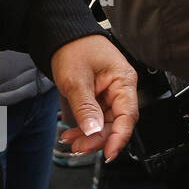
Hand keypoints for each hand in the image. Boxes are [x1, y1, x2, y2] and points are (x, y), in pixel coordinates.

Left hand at [50, 35, 137, 161]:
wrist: (60, 34)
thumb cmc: (73, 47)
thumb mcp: (76, 79)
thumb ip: (86, 107)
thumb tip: (94, 131)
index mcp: (123, 81)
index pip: (128, 116)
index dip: (119, 138)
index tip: (109, 153)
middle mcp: (120, 88)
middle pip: (116, 123)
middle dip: (98, 138)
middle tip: (79, 147)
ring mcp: (109, 93)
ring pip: (105, 123)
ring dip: (89, 135)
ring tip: (71, 141)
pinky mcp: (98, 96)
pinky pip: (96, 117)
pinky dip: (85, 126)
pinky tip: (73, 133)